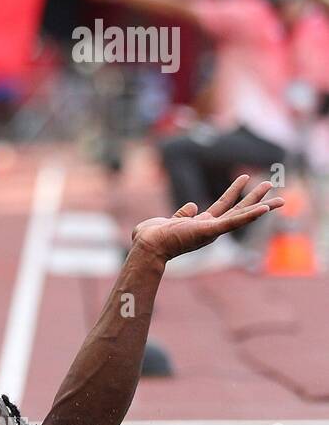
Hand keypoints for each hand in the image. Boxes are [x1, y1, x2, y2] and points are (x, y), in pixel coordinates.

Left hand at [131, 175, 283, 262]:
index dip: (235, 191)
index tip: (245, 178)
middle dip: (256, 198)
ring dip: (259, 205)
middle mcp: (211, 228)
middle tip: (271, 185)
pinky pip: (233, 223)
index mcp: (202, 224)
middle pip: (239, 210)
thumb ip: (182, 214)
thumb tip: (192, 206)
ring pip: (241, 216)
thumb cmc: (152, 237)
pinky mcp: (209, 231)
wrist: (147, 246)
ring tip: (278, 196)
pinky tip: (264, 209)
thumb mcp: (169, 220)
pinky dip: (249, 217)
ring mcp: (212, 231)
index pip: (224, 206)